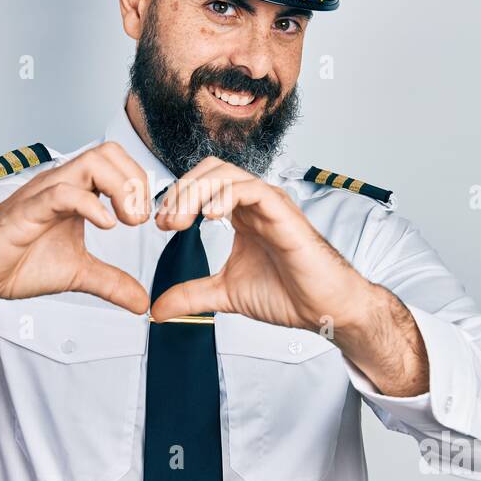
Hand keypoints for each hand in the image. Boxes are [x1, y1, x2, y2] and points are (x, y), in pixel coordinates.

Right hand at [0, 142, 151, 339]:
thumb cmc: (15, 261)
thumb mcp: (77, 273)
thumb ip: (111, 282)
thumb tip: (142, 301)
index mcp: (75, 191)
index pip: (117, 163)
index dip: (142, 184)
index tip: (149, 219)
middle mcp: (61, 184)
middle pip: (109, 152)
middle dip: (137, 180)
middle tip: (141, 218)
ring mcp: (43, 194)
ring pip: (90, 162)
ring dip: (121, 187)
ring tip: (128, 220)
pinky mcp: (26, 211)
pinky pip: (61, 193)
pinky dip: (89, 204)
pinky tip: (105, 226)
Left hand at [149, 157, 428, 395]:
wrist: (323, 309)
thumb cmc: (288, 295)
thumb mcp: (225, 293)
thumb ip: (192, 295)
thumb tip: (157, 307)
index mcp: (241, 214)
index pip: (202, 185)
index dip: (176, 198)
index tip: (160, 225)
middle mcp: (254, 203)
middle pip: (208, 170)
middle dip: (181, 190)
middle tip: (166, 221)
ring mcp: (269, 203)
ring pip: (225, 173)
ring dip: (196, 191)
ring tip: (182, 220)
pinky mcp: (283, 211)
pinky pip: (251, 188)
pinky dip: (225, 195)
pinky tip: (210, 216)